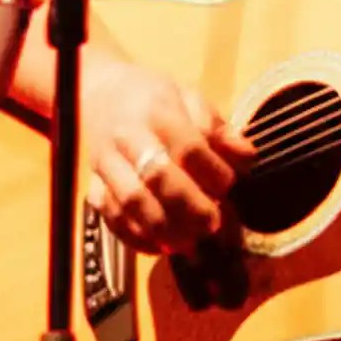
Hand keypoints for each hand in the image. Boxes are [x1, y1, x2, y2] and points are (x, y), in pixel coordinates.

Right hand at [82, 58, 255, 254]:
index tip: (229, 185)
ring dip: (162, 228)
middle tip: (212, 223)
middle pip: (157, 178)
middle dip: (189, 206)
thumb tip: (248, 157)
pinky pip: (110, 217)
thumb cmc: (155, 100)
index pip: (188, 147)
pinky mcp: (93, 185)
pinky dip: (134, 237)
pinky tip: (160, 246)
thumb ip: (220, 130)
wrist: (101, 94)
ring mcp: (106, 164)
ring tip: (189, 242)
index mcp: (158, 112)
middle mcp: (128, 138)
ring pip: (129, 202)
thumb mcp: (192, 99)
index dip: (213, 172)